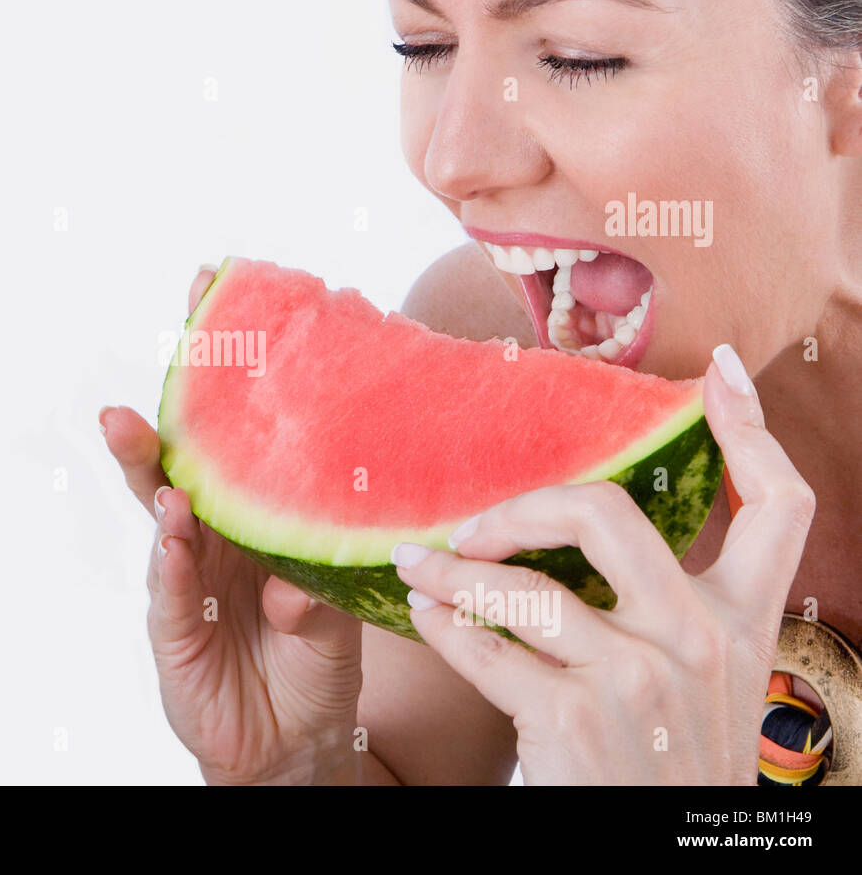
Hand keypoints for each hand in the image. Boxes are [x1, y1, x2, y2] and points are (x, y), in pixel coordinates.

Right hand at [102, 267, 367, 784]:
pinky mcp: (175, 629)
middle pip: (182, 463)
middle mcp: (215, 538)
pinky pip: (172, 589)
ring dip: (149, 472)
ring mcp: (189, 579)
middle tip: (161, 346)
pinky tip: (170, 530)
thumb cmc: (316, 666)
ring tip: (135, 432)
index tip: (212, 302)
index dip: (221, 379)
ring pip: (162, 516)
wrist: (294, 744)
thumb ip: (318, 592)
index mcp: (255, 520)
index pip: (237, 443)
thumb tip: (297, 582)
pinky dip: (171, 560)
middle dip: (163, 411)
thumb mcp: (335, 621)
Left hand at [391, 344, 814, 783]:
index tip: (716, 370)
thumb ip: (671, 613)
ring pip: (522, 584)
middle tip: (480, 523)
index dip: (750, 428)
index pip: (778, 506)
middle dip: (529, 503)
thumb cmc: (666, 769)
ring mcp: (638, 679)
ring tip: (417, 566)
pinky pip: (484, 647)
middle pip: (609, 514)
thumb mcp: (703, 687)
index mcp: (743, 626)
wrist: (667, 865)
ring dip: (453, 571)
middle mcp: (700, 641)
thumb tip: (588, 536)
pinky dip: (443, 626)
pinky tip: (427, 616)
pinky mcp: (573, 719)